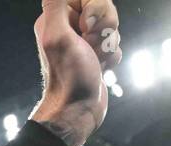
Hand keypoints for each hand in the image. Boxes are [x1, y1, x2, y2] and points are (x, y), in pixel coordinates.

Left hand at [29, 0, 122, 145]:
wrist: (77, 109)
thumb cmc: (68, 75)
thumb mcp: (58, 36)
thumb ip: (56, 5)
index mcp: (56, 19)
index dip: (95, 7)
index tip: (85, 27)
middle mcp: (69, 28)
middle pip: (103, 8)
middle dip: (104, 27)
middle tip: (90, 45)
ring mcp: (84, 43)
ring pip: (111, 27)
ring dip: (108, 44)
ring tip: (95, 60)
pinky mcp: (96, 56)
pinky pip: (114, 45)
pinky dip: (111, 57)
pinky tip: (100, 69)